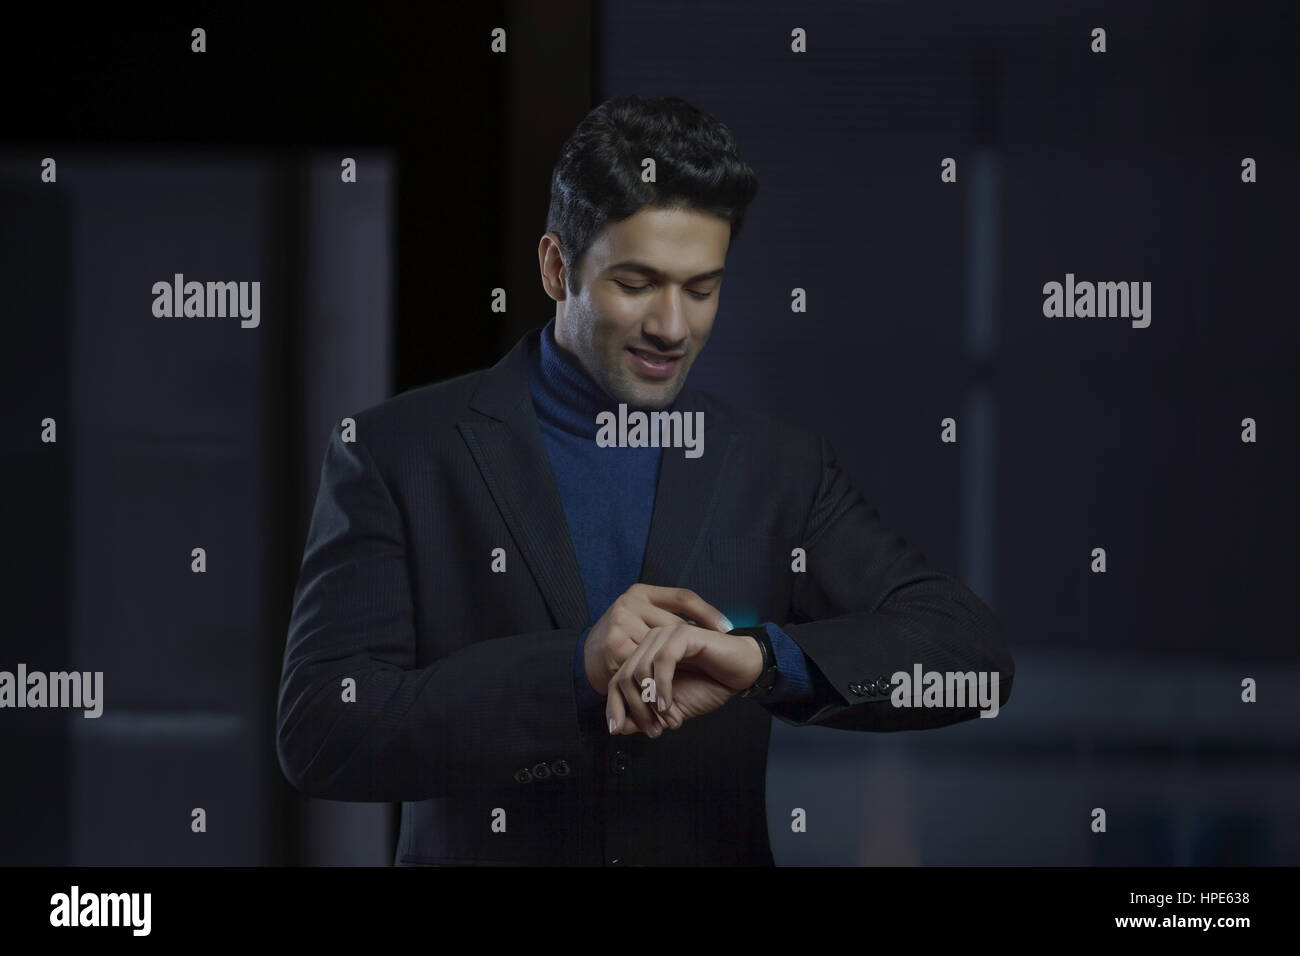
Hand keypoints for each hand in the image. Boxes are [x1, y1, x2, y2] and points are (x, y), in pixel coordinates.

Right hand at [583, 585, 731, 696]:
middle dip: (694, 648)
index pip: (683, 597)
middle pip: (675, 627)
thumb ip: (667, 618)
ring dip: (678, 671)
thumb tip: (713, 625)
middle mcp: (630, 604)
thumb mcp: (640, 616)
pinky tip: (670, 694)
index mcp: (642, 593)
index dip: (707, 612)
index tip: (727, 628)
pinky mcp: (615, 650)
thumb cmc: (622, 638)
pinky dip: (659, 685)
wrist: (584, 656)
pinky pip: (646, 670)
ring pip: (662, 652)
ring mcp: (621, 625)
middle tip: (717, 662)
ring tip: (700, 680)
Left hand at [605, 622, 764, 736]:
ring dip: (651, 702)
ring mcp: (666, 635)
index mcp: (645, 657)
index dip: (614, 706)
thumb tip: (618, 727)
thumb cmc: (709, 685)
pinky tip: (668, 705)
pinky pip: (662, 662)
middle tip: (653, 730)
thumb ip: (645, 716)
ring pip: (640, 671)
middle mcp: (651, 642)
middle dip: (636, 709)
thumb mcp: (671, 709)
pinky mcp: (683, 634)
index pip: (617, 680)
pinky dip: (662, 687)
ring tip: (667, 718)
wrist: (741, 673)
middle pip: (625, 677)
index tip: (616, 730)